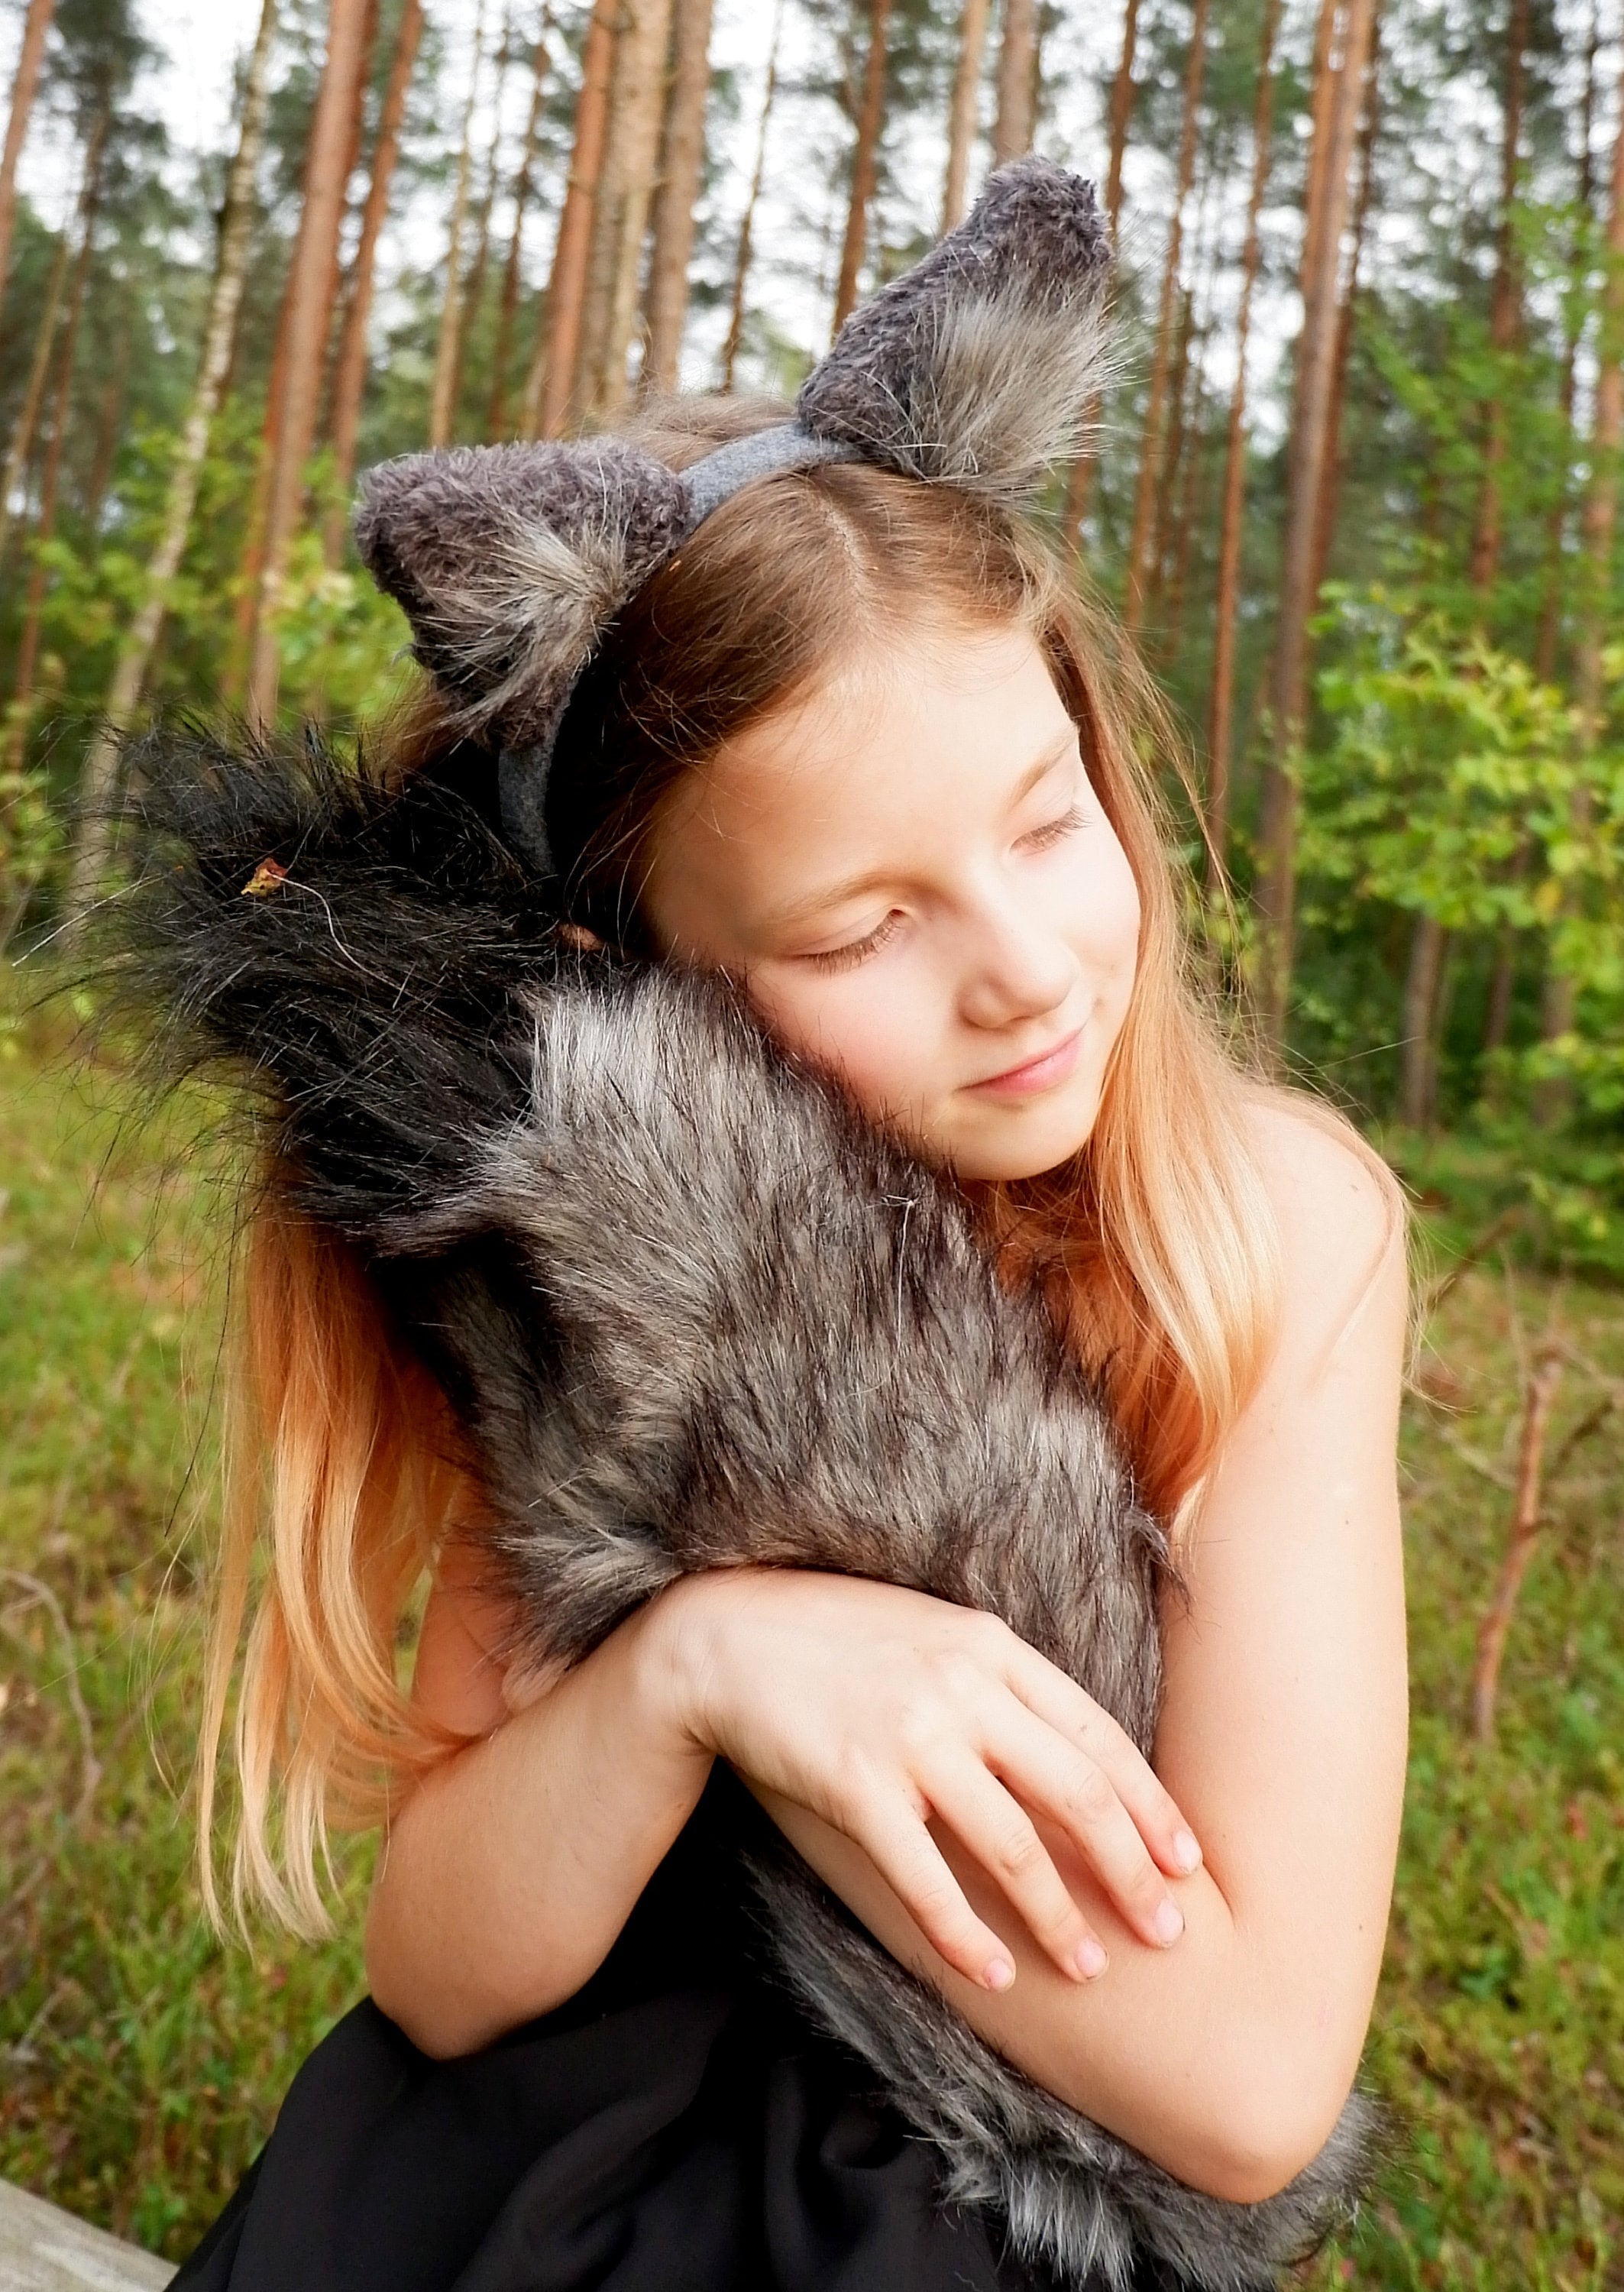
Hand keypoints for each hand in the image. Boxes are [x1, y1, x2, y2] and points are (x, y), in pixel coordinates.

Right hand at [648, 1567, 1202, 1992]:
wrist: (727, 1636)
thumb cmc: (840, 1639)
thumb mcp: (936, 1634)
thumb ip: (1002, 1683)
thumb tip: (1075, 1755)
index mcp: (991, 1647)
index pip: (1096, 1735)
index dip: (1150, 1805)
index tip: (1187, 1862)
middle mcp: (961, 1688)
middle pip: (1074, 1792)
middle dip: (1130, 1869)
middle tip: (1167, 1932)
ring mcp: (909, 1735)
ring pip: (1011, 1843)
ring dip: (1057, 1915)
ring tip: (1090, 1967)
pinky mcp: (855, 1783)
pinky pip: (924, 1875)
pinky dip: (963, 1932)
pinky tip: (992, 1972)